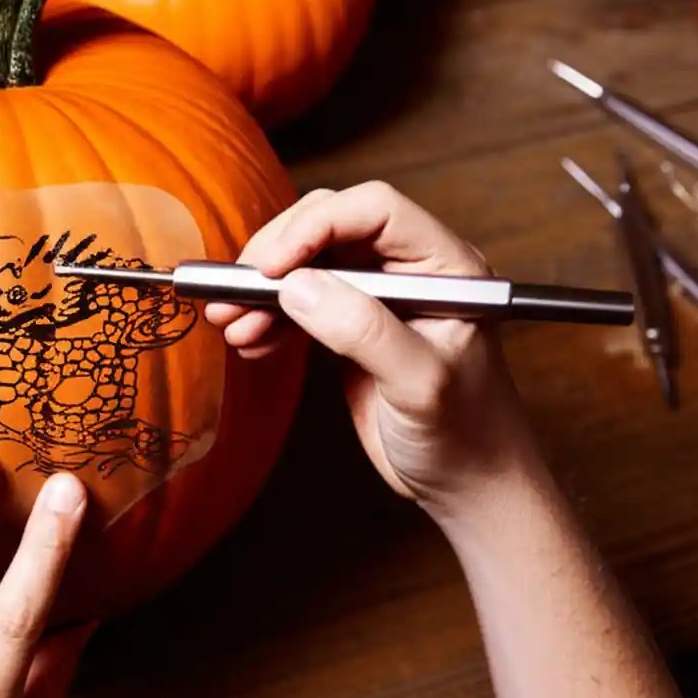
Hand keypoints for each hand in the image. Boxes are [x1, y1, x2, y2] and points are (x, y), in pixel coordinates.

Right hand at [206, 182, 542, 509]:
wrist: (467, 486)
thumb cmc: (467, 436)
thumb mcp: (420, 383)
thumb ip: (362, 330)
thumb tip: (297, 287)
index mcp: (445, 267)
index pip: (374, 211)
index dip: (317, 226)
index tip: (272, 267)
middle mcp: (411, 271)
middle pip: (331, 226)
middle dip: (277, 255)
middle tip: (236, 290)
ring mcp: (379, 298)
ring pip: (307, 263)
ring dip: (263, 289)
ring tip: (230, 321)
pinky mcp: (351, 326)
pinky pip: (301, 302)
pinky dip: (268, 316)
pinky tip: (249, 339)